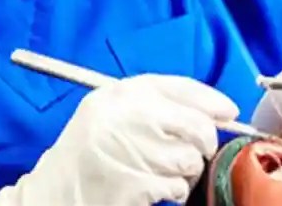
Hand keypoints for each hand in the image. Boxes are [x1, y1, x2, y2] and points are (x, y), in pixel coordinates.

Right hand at [0, 75, 237, 205]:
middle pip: (197, 127)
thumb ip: (156, 103)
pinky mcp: (135, 184)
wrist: (53, 193)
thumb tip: (217, 111)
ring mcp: (132, 150)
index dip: (211, 101)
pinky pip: (177, 187)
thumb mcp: (111, 112)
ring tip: (159, 172)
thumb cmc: (87, 153)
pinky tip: (151, 188)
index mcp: (121, 93)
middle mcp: (128, 115)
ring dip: (184, 171)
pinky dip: (171, 191)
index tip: (228, 113)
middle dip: (201, 144)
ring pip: (191, 160)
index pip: (181, 87)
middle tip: (190, 153)